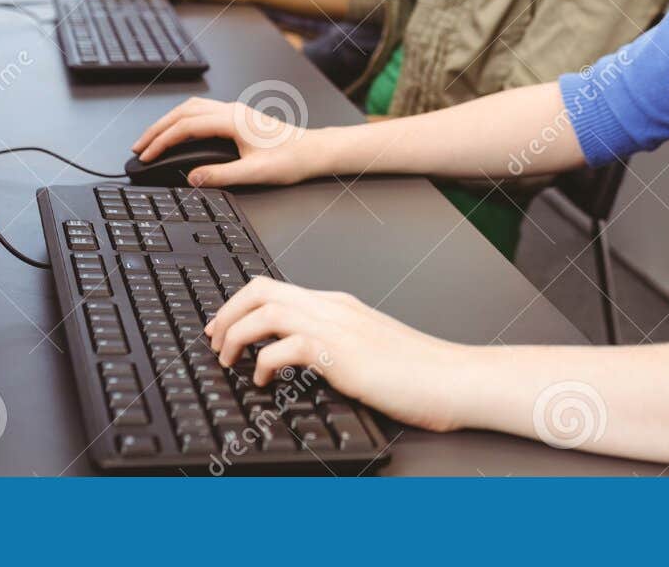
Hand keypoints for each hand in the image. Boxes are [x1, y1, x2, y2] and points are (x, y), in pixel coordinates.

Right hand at [129, 96, 325, 186]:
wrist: (313, 150)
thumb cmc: (292, 158)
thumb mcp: (255, 172)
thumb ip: (222, 175)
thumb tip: (193, 178)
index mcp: (232, 120)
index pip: (185, 127)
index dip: (161, 141)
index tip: (146, 155)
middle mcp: (231, 111)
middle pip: (183, 112)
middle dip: (157, 128)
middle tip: (138, 146)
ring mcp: (234, 111)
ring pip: (191, 108)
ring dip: (168, 122)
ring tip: (152, 139)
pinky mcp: (238, 116)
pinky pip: (201, 111)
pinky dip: (182, 120)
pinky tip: (178, 131)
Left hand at [205, 277, 471, 432]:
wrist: (455, 379)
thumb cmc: (419, 372)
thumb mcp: (367, 350)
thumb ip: (335, 345)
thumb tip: (300, 360)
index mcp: (338, 305)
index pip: (274, 287)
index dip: (238, 305)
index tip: (221, 328)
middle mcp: (333, 308)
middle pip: (260, 289)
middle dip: (226, 313)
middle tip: (213, 341)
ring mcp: (338, 327)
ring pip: (266, 309)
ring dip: (236, 334)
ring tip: (228, 360)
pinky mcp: (343, 354)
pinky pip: (287, 346)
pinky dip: (264, 361)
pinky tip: (264, 381)